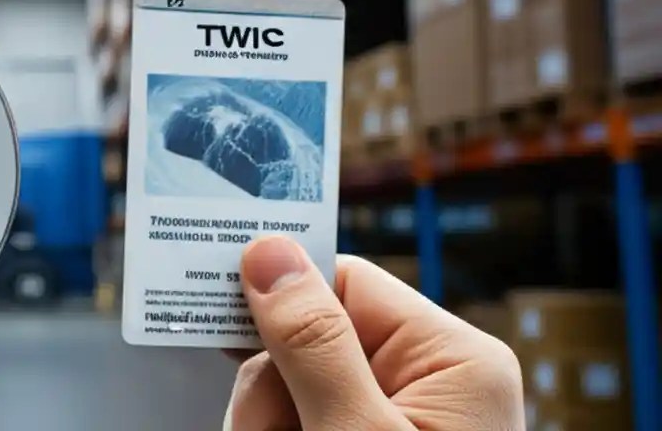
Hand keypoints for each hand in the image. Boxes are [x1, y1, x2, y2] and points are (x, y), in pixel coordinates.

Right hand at [225, 237, 521, 429]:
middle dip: (269, 392)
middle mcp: (427, 379)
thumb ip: (314, 345)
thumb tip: (269, 251)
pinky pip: (288, 415)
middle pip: (302, 339)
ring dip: (264, 421)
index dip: (278, 297)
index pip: (343, 281)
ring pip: (284, 386)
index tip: (210, 302)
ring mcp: (392, 415)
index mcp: (454, 358)